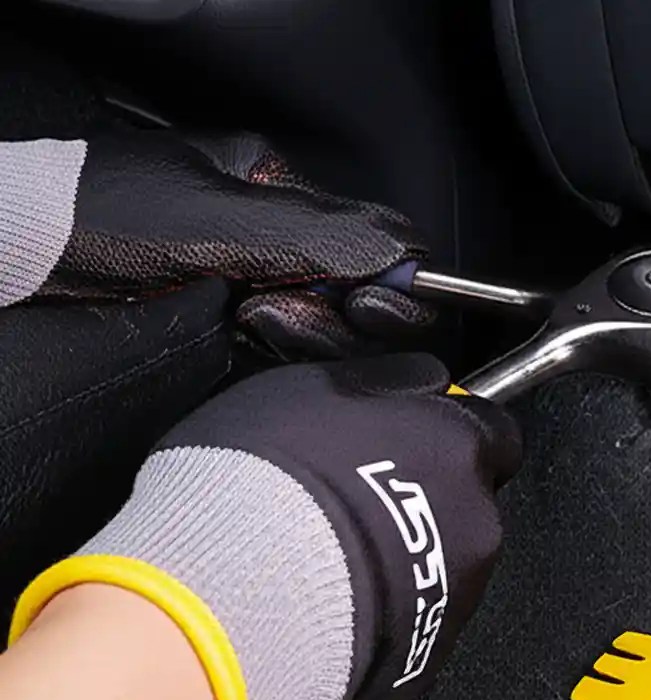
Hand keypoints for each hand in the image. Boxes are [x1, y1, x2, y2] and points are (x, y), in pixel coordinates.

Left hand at [0, 131, 436, 358]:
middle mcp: (280, 236)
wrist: (14, 258)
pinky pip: (294, 353)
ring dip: (309, 331)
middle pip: (365, 292)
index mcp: (282, 189)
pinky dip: (283, 350)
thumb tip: (403, 252)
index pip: (381, 241)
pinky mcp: (236, 328)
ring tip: (252, 314)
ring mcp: (259, 282)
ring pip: (334, 329)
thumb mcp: (210, 217)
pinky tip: (245, 331)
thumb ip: (312, 233)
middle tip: (288, 309)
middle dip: (342, 312)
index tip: (373, 306)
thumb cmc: (90, 215)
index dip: (395, 280)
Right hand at [9, 353, 520, 699]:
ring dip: (405, 557)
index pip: (494, 430)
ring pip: (445, 562)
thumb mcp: (318, 385)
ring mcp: (459, 589)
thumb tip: (418, 381)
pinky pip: (415, 619)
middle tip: (363, 502)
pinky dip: (386, 611)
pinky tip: (336, 602)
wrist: (235, 589)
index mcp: (458, 443)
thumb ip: (385, 383)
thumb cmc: (266, 477)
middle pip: (472, 500)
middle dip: (428, 499)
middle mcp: (477, 517)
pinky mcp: (428, 649)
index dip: (452, 434)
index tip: (415, 440)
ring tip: (337, 558)